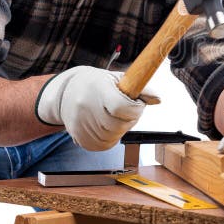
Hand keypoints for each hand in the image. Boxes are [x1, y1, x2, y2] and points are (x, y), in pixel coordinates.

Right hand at [35, 66, 159, 150]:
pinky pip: (104, 145)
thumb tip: (158, 99)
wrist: (66, 93)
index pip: (122, 106)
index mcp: (97, 89)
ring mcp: (80, 124)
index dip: (135, 107)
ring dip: (120, 129)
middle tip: (124, 109)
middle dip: (129, 118)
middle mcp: (85, 107)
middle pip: (120, 124)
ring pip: (114, 137)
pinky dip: (110, 137)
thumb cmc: (96, 84)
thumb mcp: (117, 78)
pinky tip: (105, 125)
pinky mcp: (79, 139)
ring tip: (112, 115)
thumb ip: (140, 87)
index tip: (136, 103)